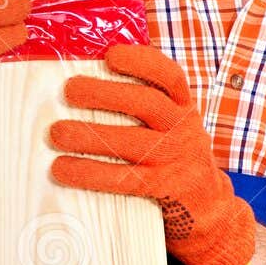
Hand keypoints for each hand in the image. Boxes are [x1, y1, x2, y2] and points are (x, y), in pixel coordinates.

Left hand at [49, 43, 254, 264]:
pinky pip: (123, 178)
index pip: (169, 77)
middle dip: (105, 93)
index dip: (141, 62)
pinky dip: (89, 173)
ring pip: (132, 142)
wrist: (208, 210)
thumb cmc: (172, 160)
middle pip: (147, 103)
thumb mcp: (168, 127)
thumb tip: (82, 84)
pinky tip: (62, 169)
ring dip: (90, 135)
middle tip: (68, 89)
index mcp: (183, 108)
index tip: (110, 54)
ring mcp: (176, 159)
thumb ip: (141, 108)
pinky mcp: (164, 189)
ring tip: (56, 132)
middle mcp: (184, 129)